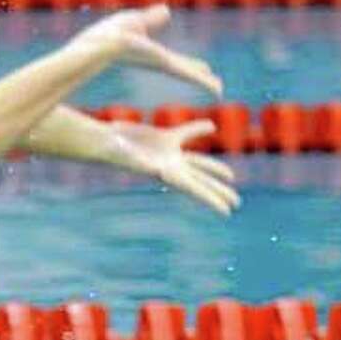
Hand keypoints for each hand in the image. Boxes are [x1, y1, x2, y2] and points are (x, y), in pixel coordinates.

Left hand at [70, 4, 222, 96]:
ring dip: (205, 83)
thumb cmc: (110, 33)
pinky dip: (201, 80)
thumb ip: (152, 19)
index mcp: (154, 55)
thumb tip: (166, 10)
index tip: (205, 70)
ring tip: (219, 91)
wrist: (102, 43)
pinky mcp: (165, 64)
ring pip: (189, 75)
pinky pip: (187, 73)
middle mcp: (160, 62)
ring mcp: (163, 65)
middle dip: (201, 79)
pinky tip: (211, 87)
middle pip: (186, 71)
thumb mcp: (136, 21)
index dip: (191, 66)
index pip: (177, 62)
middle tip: (218, 88)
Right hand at [109, 120, 239, 215]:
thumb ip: (146, 165)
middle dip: (220, 192)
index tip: (229, 212)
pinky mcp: (164, 138)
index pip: (197, 191)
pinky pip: (187, 133)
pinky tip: (212, 127)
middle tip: (236, 203)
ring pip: (199, 163)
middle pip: (202, 182)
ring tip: (232, 177)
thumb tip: (158, 168)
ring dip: (215, 169)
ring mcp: (169, 154)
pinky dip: (200, 129)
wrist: (103, 143)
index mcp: (169, 175)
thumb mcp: (132, 160)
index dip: (214, 201)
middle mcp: (172, 168)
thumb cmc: (114, 153)